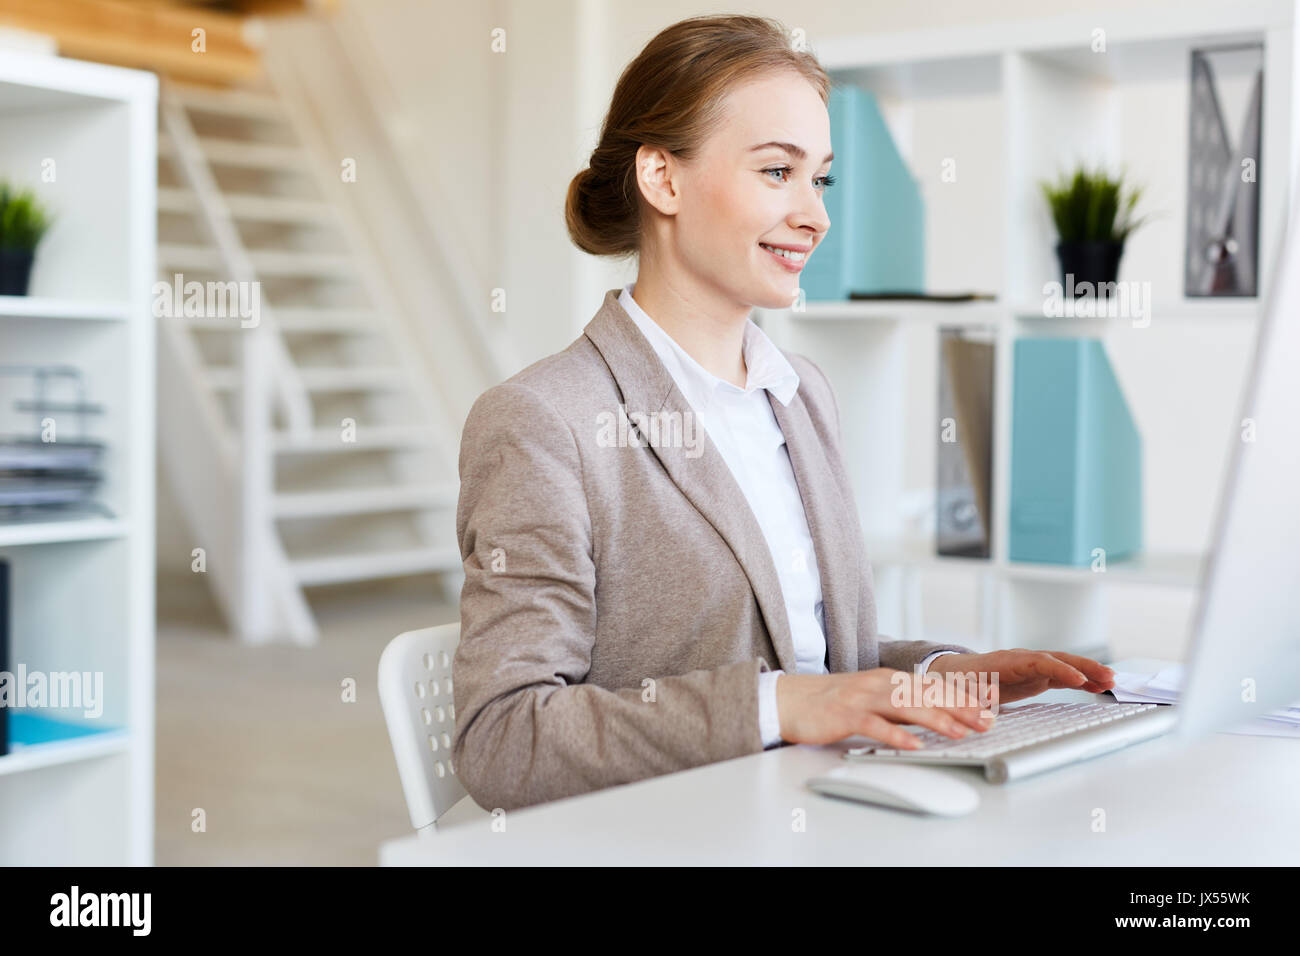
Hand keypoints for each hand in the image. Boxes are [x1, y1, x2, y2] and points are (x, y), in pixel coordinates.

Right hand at [775, 668, 993, 749]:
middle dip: (958, 708)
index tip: (986, 711)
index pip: (931, 686)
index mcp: (887, 679)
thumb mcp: (871, 699)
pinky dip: (896, 735)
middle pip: (925, 694)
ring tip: (959, 732)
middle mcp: (878, 684)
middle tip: (984, 721)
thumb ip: (899, 705)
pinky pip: (875, 725)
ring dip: (935, 719)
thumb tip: (934, 718)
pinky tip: (913, 745)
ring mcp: (861, 697)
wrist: (789, 699)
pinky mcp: (845, 714)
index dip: (961, 698)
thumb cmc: (831, 703)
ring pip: (905, 706)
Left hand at [928, 649, 1115, 705]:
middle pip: (1057, 659)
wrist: (956, 674)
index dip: (1058, 669)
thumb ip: (977, 698)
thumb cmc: (960, 683)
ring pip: (1064, 665)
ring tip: (1112, 682)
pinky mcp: (1036, 676)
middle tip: (1108, 677)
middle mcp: (1022, 660)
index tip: (1077, 679)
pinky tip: (1097, 687)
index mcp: (1005, 662)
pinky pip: (1062, 675)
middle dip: (1083, 667)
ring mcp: (1032, 666)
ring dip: (1088, 672)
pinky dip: (1080, 680)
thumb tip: (987, 707)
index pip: (1037, 662)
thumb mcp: (964, 692)